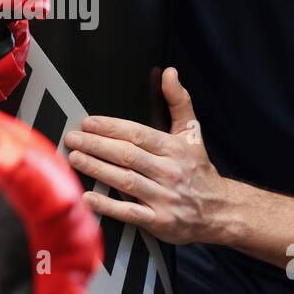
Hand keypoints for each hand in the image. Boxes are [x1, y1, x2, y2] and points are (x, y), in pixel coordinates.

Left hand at [64, 68, 227, 244]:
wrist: (220, 211)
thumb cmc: (199, 170)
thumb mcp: (192, 133)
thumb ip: (179, 101)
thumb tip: (170, 73)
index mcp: (173, 149)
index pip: (138, 134)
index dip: (111, 127)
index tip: (88, 122)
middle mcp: (168, 171)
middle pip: (127, 156)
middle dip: (96, 145)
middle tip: (73, 138)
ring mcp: (164, 197)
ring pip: (125, 180)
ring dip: (97, 169)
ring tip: (75, 159)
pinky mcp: (159, 221)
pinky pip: (130, 212)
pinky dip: (108, 205)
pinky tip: (88, 197)